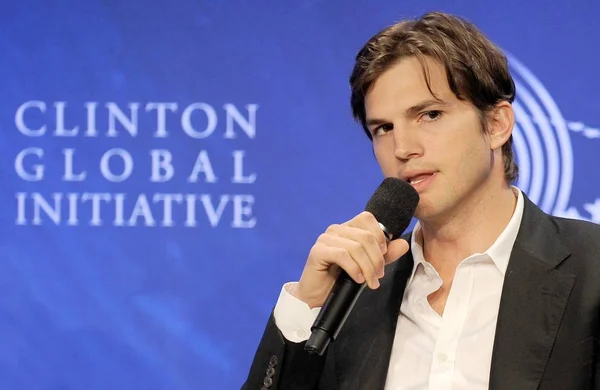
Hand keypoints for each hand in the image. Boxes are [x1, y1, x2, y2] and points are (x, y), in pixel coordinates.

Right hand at [293, 211, 409, 308]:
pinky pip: (342, 255)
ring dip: (367, 267)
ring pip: (356, 247)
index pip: (367, 218)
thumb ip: (385, 255)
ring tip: (370, 281)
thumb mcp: (369, 265)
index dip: (380, 236)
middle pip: (366, 236)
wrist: (318, 297)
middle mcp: (336, 230)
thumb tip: (403, 244)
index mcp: (348, 228)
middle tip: (378, 276)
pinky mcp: (317, 251)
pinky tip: (357, 279)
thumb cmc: (341, 279)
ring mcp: (325, 239)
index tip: (383, 255)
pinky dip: (354, 268)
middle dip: (377, 259)